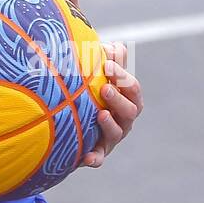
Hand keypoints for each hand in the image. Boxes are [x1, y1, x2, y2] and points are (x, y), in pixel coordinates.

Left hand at [82, 41, 142, 167]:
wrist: (72, 124)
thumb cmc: (88, 92)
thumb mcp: (96, 75)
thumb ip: (106, 59)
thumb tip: (115, 44)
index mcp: (125, 98)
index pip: (132, 87)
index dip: (123, 76)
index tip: (108, 64)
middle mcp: (123, 118)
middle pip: (131, 109)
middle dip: (120, 98)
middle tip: (105, 88)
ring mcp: (111, 137)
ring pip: (117, 133)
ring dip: (110, 124)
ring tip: (100, 114)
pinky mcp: (97, 153)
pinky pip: (98, 158)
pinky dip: (94, 158)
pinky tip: (86, 157)